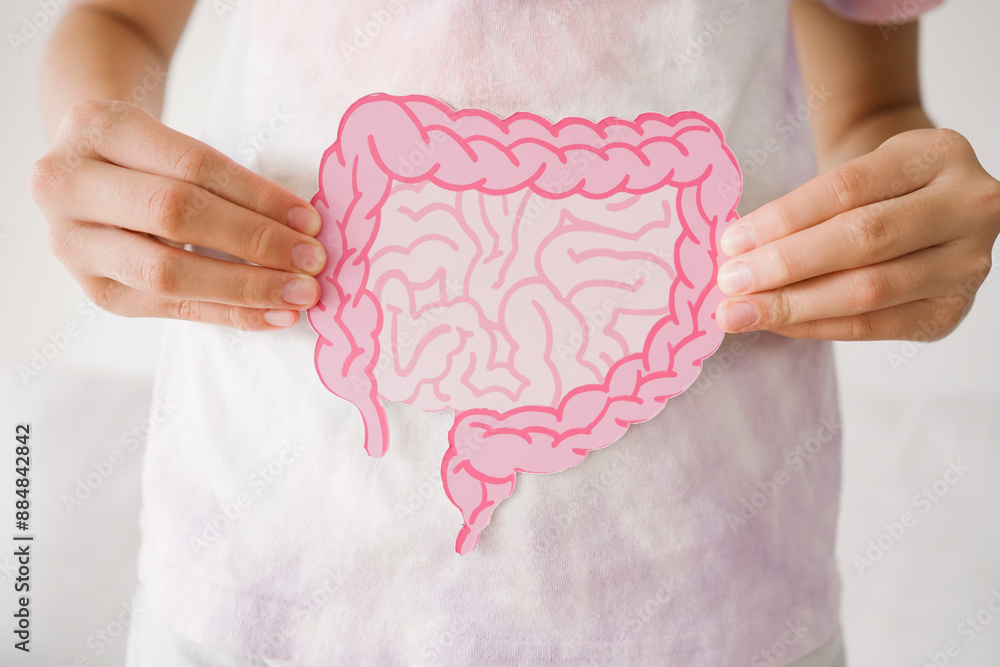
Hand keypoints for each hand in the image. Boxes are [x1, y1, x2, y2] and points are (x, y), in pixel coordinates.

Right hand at [29, 99, 326, 329]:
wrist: (86, 175)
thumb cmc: (149, 158)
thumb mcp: (171, 143)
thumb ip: (223, 180)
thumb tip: (303, 226)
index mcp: (96, 127)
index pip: (192, 165)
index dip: (257, 195)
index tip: (311, 221)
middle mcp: (67, 185)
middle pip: (175, 215)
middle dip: (254, 241)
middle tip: (312, 260)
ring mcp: (73, 244)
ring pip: (167, 271)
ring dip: (245, 286)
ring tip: (299, 294)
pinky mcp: (95, 291)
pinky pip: (172, 308)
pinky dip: (229, 313)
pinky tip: (273, 316)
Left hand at [714, 128, 999, 340]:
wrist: (925, 208)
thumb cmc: (876, 189)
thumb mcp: (855, 173)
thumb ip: (807, 208)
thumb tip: (737, 253)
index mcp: (936, 154)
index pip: (847, 188)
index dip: (784, 218)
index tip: (731, 242)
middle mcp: (966, 206)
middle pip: (864, 240)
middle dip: (786, 265)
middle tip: (729, 283)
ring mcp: (967, 263)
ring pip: (869, 290)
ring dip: (794, 305)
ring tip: (740, 312)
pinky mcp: (949, 312)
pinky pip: (872, 326)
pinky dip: (816, 326)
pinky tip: (776, 323)